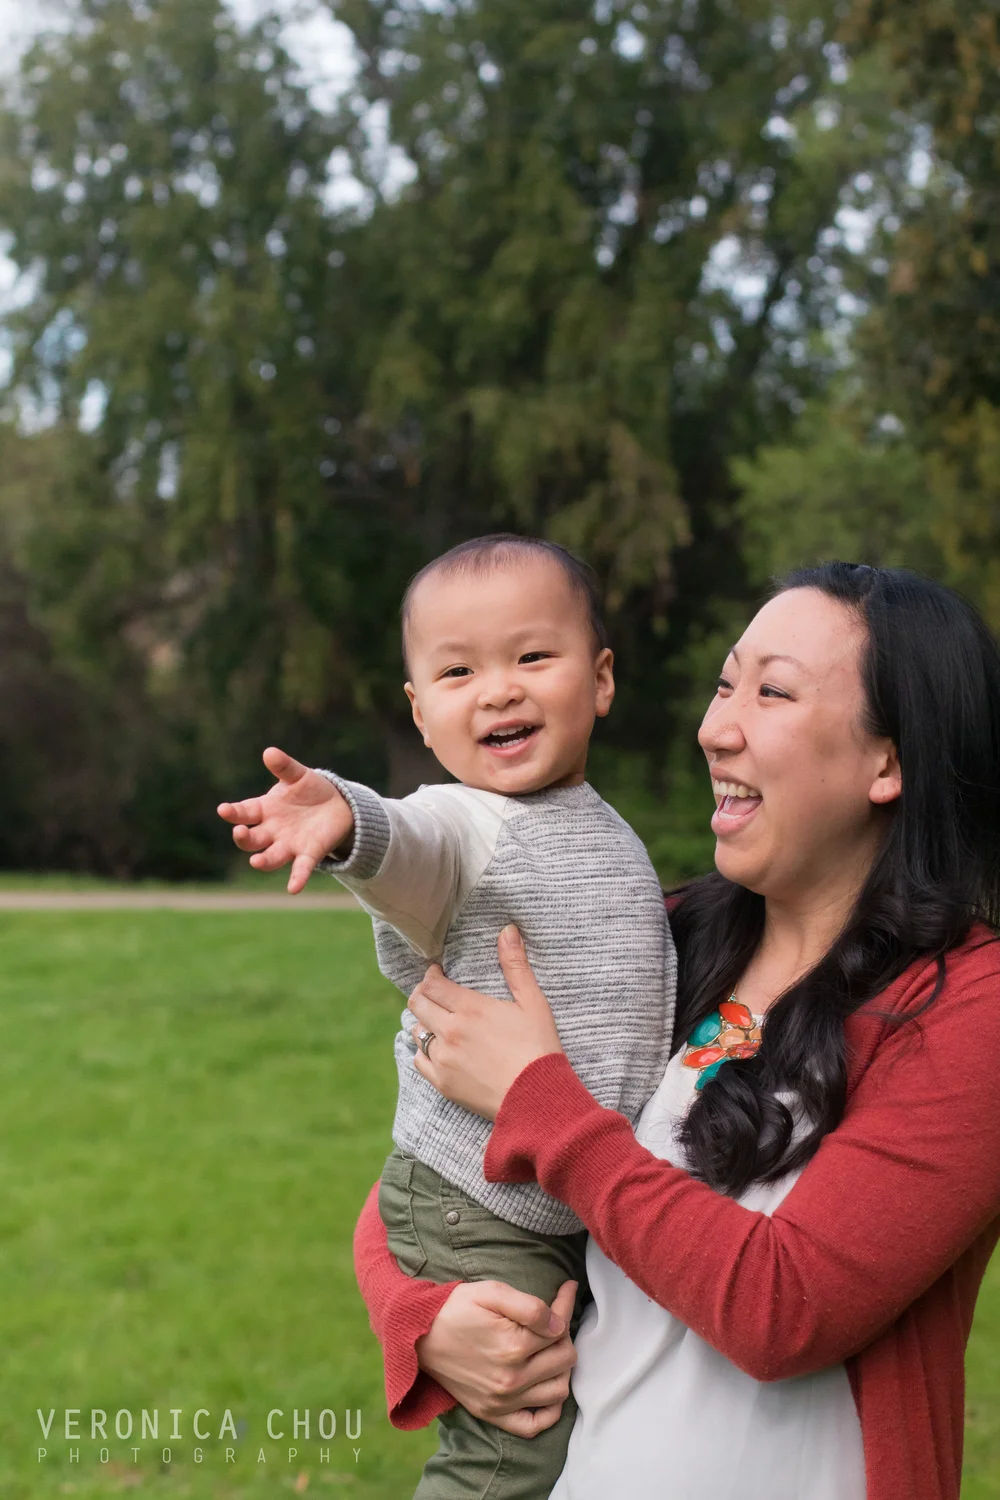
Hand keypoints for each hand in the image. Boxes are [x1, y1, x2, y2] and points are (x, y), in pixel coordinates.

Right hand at [216, 746, 353, 893]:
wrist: (337, 805)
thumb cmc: (309, 790)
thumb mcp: (298, 775)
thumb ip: (285, 767)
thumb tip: (269, 752)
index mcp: (265, 809)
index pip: (244, 813)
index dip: (233, 812)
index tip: (224, 809)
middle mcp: (272, 831)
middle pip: (251, 839)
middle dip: (243, 838)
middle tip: (240, 832)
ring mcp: (288, 844)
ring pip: (270, 858)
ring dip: (262, 862)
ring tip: (256, 862)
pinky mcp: (308, 854)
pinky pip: (300, 869)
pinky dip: (297, 878)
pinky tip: (294, 889)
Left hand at [409, 925, 563, 1119]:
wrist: (537, 1098)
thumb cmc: (539, 1047)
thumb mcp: (533, 1002)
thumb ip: (515, 965)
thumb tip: (507, 929)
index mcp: (469, 1008)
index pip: (432, 984)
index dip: (431, 975)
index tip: (437, 973)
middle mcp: (450, 1031)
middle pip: (417, 1004)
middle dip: (423, 994)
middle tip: (434, 993)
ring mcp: (443, 1058)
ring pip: (417, 1031)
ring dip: (424, 1022)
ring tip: (438, 1021)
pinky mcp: (442, 1083)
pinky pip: (419, 1060)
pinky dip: (424, 1051)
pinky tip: (438, 1049)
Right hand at [416, 1278, 578, 1436]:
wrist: (420, 1334)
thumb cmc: (457, 1308)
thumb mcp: (492, 1292)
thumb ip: (531, 1306)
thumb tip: (559, 1323)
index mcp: (513, 1346)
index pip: (561, 1329)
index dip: (564, 1307)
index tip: (564, 1292)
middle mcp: (511, 1379)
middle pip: (565, 1360)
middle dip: (563, 1336)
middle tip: (551, 1321)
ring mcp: (502, 1401)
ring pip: (559, 1391)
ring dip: (561, 1369)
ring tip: (548, 1350)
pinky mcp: (492, 1414)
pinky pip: (534, 1425)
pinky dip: (548, 1411)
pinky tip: (544, 1387)